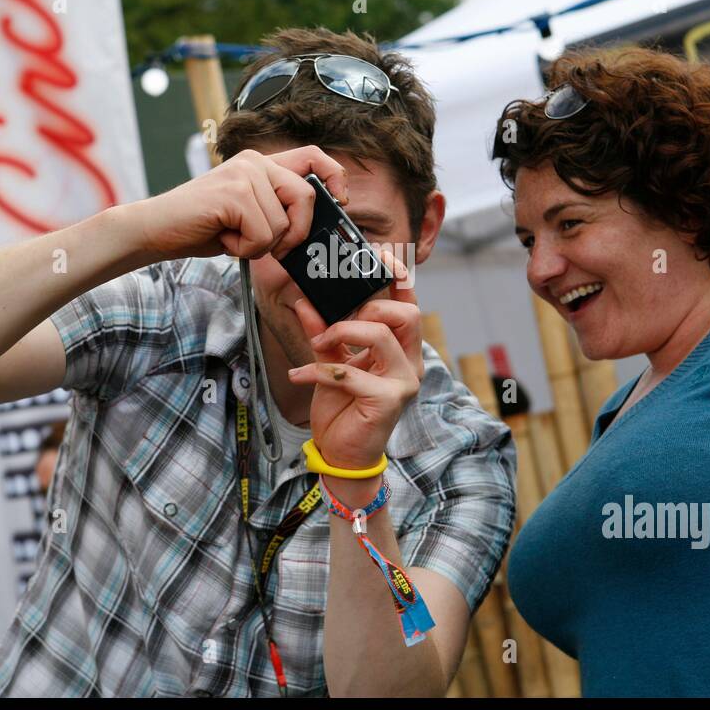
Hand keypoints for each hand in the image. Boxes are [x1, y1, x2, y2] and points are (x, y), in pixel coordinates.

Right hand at [138, 145, 347, 261]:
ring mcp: (244, 175)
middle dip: (297, 231)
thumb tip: (314, 227)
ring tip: (232, 238)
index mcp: (261, 163)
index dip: (334, 178)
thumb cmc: (201, 228)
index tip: (339, 202)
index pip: (314, 156)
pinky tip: (222, 240)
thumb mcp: (247, 215)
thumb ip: (276, 210)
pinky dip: (245, 249)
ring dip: (261, 246)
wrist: (153, 230)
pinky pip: (263, 235)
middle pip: (307, 196)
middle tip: (270, 246)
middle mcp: (255, 162)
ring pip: (283, 223)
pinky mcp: (234, 194)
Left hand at [286, 252, 423, 480]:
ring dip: (343, 332)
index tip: (381, 255)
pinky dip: (320, 370)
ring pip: (381, 336)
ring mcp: (403, 383)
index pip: (410, 306)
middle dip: (369, 308)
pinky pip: (351, 373)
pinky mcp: (388, 401)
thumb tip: (304, 300)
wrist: (341, 454)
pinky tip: (299, 373)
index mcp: (401, 350)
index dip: (401, 278)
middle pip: (406, 314)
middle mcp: (410, 363)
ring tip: (319, 344)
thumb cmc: (342, 408)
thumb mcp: (330, 362)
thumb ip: (323, 332)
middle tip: (337, 324)